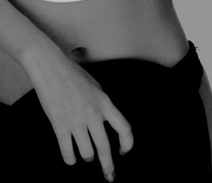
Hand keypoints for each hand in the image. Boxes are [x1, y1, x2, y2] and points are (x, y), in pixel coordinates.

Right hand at [25, 50, 132, 180]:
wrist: (52, 70)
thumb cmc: (74, 75)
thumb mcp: (96, 87)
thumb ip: (103, 105)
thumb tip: (105, 122)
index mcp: (105, 103)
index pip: (124, 128)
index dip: (127, 143)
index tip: (124, 152)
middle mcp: (93, 114)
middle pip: (105, 147)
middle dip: (108, 165)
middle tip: (110, 176)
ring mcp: (76, 121)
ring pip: (87, 152)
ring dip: (87, 157)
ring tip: (87, 156)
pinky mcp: (59, 126)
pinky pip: (67, 151)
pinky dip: (70, 158)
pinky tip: (71, 158)